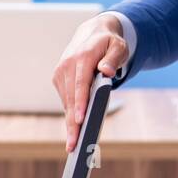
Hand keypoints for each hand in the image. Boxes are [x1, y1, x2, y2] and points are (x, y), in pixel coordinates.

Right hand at [52, 13, 129, 151]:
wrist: (92, 33)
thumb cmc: (109, 43)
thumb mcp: (118, 47)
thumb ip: (113, 58)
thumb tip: (107, 72)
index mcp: (82, 57)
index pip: (80, 84)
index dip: (80, 104)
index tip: (80, 121)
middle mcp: (67, 65)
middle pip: (70, 99)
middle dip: (72, 123)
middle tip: (74, 145)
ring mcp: (61, 73)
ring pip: (66, 103)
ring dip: (69, 124)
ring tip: (74, 145)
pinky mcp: (59, 79)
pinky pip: (66, 101)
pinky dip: (69, 116)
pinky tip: (73, 131)